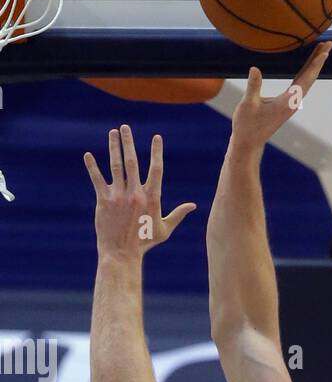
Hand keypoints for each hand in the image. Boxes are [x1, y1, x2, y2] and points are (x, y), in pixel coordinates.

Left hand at [84, 127, 196, 259]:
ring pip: (115, 166)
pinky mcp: (104, 201)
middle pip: (132, 162)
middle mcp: (135, 194)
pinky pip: (97, 179)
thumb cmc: (145, 242)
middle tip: (125, 127)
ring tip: (112, 133)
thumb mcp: (165, 229)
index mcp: (152, 198)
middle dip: (129, 142)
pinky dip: (92, 167)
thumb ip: (178, 214)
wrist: (123, 254)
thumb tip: (193, 206)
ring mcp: (119, 196)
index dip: (156, 152)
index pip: (156, 169)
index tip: (156, 137)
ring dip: (114, 147)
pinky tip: (88, 155)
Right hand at [231, 41, 331, 149]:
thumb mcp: (248, 104)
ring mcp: (291, 103)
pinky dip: (305, 72)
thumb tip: (254, 68)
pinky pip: (299, 83)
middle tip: (329, 43)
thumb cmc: (247, 125)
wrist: (249, 142)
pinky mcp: (286, 103)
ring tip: (321, 49)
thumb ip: (253, 86)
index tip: (325, 52)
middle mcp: (293, 102)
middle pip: (310, 77)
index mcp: (288, 102)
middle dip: (319, 60)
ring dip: (313, 65)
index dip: (315, 64)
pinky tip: (307, 65)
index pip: (305, 79)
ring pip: (306, 80)